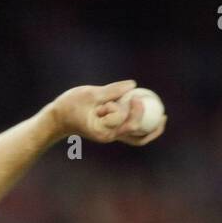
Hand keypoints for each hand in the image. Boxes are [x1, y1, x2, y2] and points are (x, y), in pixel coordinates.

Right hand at [47, 80, 165, 145]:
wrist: (58, 119)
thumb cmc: (69, 106)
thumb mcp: (89, 95)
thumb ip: (111, 90)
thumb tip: (134, 84)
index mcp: (102, 131)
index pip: (122, 121)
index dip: (130, 109)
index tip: (132, 97)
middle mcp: (109, 136)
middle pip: (136, 136)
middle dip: (151, 125)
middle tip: (163, 112)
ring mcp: (111, 135)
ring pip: (136, 138)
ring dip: (151, 131)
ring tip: (163, 118)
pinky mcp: (111, 131)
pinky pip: (131, 132)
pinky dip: (142, 125)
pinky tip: (150, 113)